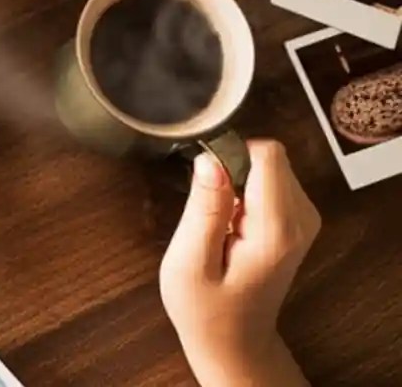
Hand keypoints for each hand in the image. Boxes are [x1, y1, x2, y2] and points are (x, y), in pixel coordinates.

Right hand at [159, 141, 320, 385]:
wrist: (234, 339)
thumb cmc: (205, 307)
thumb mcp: (189, 262)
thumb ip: (203, 208)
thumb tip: (209, 159)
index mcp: (276, 230)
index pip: (267, 156)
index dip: (229, 154)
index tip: (203, 180)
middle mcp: (302, 219)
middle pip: (271, 158)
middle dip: (232, 169)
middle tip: (208, 209)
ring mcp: (305, 220)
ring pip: (271, 166)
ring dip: (238, 181)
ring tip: (219, 220)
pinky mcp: (299, 220)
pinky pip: (273, 181)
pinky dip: (246, 191)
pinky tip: (231, 223)